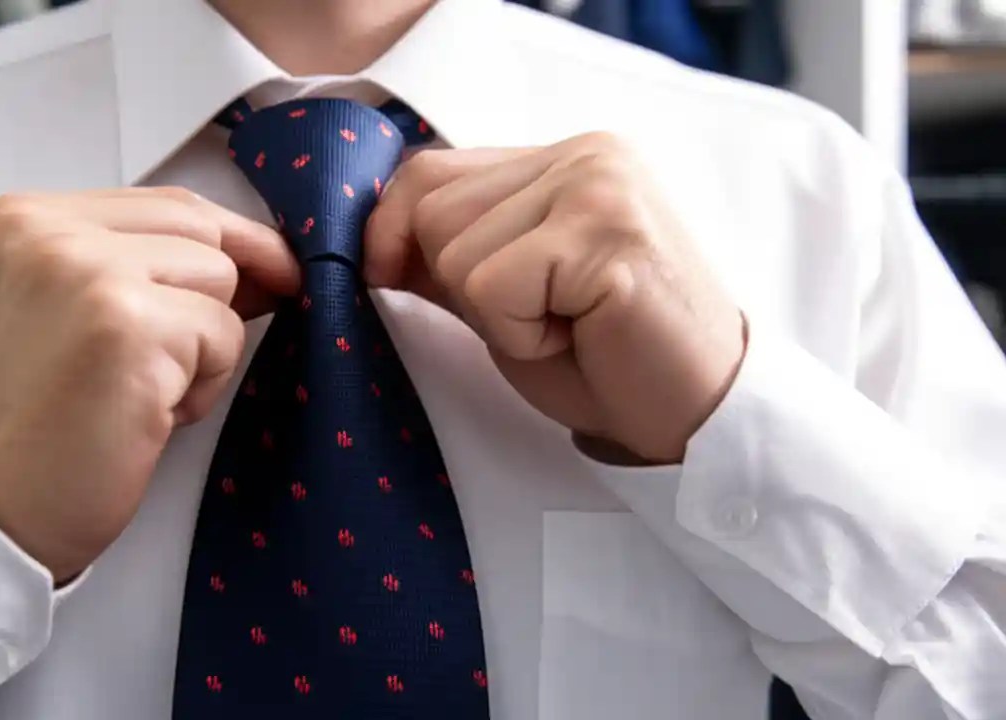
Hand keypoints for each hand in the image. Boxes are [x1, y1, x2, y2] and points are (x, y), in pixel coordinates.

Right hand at [0, 188, 298, 580]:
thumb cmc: (39, 424)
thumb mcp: (75, 312)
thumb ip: (147, 268)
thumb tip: (267, 259)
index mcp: (25, 217)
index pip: (168, 202)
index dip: (231, 242)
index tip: (269, 274)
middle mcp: (48, 230)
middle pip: (201, 230)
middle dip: (221, 295)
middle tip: (182, 362)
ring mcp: (86, 271)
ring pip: (219, 279)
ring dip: (205, 346)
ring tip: (141, 392)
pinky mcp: (127, 323)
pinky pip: (223, 335)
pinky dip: (204, 385)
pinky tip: (146, 414)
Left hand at [365, 134, 744, 463]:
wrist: (699, 415)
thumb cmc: (606, 360)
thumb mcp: (510, 297)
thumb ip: (453, 254)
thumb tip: (371, 243)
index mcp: (565, 157)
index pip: (429, 168)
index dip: (391, 231)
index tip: (389, 279)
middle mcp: (585, 152)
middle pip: (432, 208)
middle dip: (460, 286)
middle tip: (542, 320)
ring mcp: (599, 184)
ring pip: (453, 250)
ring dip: (495, 316)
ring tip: (566, 327)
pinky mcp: (605, 232)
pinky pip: (492, 285)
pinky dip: (519, 334)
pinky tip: (579, 336)